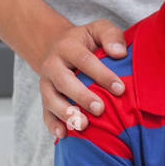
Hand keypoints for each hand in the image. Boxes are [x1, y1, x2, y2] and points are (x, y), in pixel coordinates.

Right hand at [39, 20, 126, 139]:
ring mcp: (46, 83)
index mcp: (68, 46)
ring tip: (83, 125)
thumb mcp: (98, 30)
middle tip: (100, 109)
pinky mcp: (44, 98)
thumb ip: (111, 36)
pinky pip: (45, 113)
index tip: (120, 89)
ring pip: (51, 99)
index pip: (85, 60)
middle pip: (64, 81)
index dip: (102, 75)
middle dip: (82, 96)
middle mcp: (53, 65)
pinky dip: (53, 125)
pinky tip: (64, 135)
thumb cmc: (85, 41)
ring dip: (66, 113)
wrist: (56, 47)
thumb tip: (119, 53)